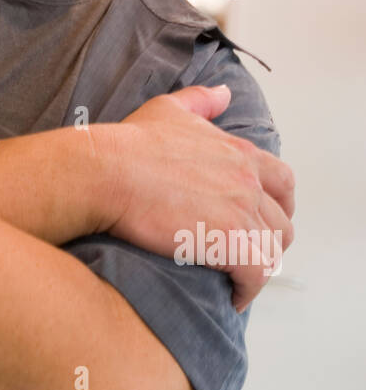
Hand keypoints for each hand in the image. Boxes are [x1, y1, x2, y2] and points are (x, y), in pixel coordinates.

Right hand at [88, 85, 294, 312]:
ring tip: (234, 279)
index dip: (277, 206)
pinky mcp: (230, 243)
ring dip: (256, 267)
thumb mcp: (168, 110)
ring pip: (272, 251)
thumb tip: (224, 93)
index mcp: (241, 153)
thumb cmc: (129, 144)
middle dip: (267, 241)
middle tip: (243, 254)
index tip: (261, 221)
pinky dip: (248, 290)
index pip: (283, 183)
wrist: (106, 172)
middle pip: (282, 223)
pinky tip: (231, 297)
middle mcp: (250, 182)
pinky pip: (257, 275)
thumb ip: (201, 100)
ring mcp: (242, 213)